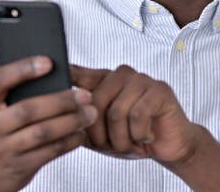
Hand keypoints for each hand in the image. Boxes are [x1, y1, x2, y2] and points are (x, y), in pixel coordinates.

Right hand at [0, 57, 97, 191]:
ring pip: (43, 132)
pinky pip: (50, 152)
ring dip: (71, 121)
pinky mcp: (21, 166)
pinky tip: (82, 132)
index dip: (23, 69)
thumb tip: (1, 61)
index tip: (49, 62)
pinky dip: (70, 141)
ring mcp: (5, 149)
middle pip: (29, 109)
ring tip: (90, 112)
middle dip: (61, 100)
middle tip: (86, 94)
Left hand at [70, 65, 200, 163]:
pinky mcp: (159, 89)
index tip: (51, 74)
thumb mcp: (101, 133)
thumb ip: (82, 121)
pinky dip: (139, 135)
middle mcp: (120, 75)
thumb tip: (62, 116)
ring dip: (122, 139)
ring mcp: (141, 79)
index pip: (80, 74)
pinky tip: (146, 136)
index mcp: (104, 81)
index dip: (67, 74)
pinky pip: (138, 115)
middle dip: (100, 135)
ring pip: (117, 112)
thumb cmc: (133, 135)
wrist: (168, 144)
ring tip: (130, 143)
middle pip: (95, 102)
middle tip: (112, 146)